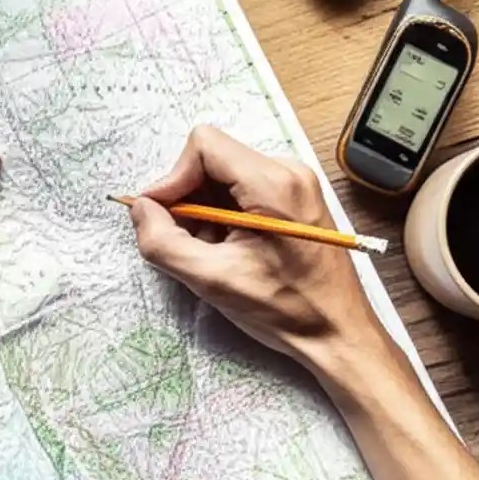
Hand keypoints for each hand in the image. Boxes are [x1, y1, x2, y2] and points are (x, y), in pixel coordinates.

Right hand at [130, 126, 478, 479]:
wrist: (339, 334)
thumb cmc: (286, 310)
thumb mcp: (212, 280)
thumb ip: (164, 241)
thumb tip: (140, 208)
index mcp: (273, 183)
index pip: (203, 145)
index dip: (173, 178)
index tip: (159, 215)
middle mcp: (287, 171)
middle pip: (212, 158)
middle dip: (187, 197)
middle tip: (184, 240)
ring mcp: (295, 182)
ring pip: (224, 175)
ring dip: (204, 210)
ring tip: (211, 252)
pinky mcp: (295, 197)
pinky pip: (242, 189)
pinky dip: (223, 214)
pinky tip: (229, 250)